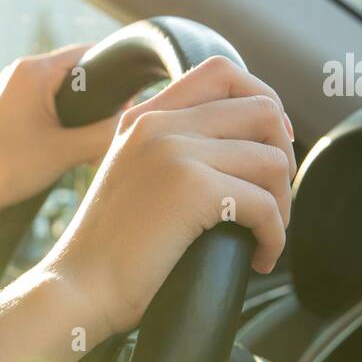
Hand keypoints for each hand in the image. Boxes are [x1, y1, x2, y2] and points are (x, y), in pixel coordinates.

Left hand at [0, 44, 120, 210]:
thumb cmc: (10, 168)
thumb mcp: (67, 151)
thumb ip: (105, 133)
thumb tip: (138, 122)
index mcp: (34, 71)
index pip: (90, 54)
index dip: (116, 76)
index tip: (133, 104)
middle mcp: (23, 72)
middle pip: (79, 74)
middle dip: (100, 103)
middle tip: (114, 131)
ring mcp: (16, 89)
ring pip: (67, 93)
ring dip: (85, 117)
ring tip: (94, 147)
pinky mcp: (14, 108)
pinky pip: (52, 105)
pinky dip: (68, 123)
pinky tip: (77, 151)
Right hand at [38, 56, 296, 336]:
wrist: (76, 289)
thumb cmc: (108, 253)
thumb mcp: (133, 181)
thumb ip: (170, 153)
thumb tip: (245, 149)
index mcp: (142, 118)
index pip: (222, 71)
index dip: (262, 101)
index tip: (270, 144)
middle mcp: (158, 124)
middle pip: (262, 107)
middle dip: (285, 152)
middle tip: (275, 197)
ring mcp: (174, 152)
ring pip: (272, 160)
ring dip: (283, 204)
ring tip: (265, 235)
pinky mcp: (192, 189)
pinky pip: (266, 205)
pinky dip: (274, 236)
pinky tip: (258, 258)